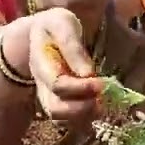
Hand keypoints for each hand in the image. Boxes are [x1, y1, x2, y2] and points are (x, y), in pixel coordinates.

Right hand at [26, 8, 101, 122]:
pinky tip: (99, 106)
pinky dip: (85, 117)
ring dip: (85, 115)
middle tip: (102, 98)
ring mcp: (49, 96)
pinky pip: (69, 120)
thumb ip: (72, 46)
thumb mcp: (62, 24)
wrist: (43, 33)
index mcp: (41, 64)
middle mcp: (42, 85)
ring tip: (102, 103)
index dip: (80, 88)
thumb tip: (87, 73)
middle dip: (82, 108)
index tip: (100, 83)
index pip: (57, 85)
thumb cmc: (55, 26)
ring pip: (61, 119)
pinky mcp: (59, 102)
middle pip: (55, 109)